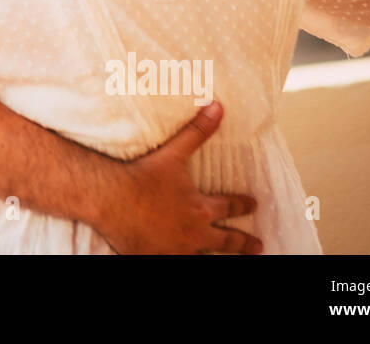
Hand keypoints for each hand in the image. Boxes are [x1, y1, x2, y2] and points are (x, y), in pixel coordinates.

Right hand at [95, 102, 261, 253]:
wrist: (111, 199)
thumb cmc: (142, 176)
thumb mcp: (173, 153)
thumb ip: (197, 132)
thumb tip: (218, 108)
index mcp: (200, 209)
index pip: (229, 207)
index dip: (243, 205)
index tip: (254, 205)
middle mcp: (194, 234)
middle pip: (226, 241)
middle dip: (244, 243)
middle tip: (258, 246)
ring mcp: (176, 250)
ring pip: (205, 258)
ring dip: (218, 258)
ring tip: (229, 261)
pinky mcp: (157, 258)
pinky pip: (176, 262)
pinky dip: (184, 259)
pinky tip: (183, 258)